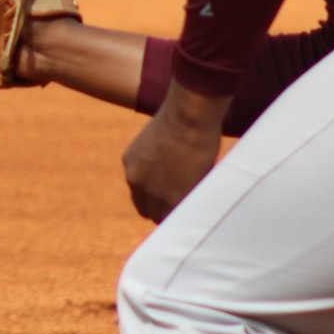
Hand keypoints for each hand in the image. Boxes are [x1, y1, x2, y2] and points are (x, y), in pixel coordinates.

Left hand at [122, 80, 229, 222]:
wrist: (189, 116)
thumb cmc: (185, 117)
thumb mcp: (163, 137)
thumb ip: (163, 156)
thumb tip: (180, 166)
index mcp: (131, 161)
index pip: (139, 191)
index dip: (155, 197)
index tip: (170, 197)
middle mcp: (135, 179)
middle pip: (146, 208)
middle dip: (163, 210)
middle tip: (184, 208)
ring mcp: (152, 191)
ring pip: (160, 217)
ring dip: (176, 215)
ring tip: (195, 209)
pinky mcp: (172, 198)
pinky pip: (179, 217)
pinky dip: (189, 215)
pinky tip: (202, 209)